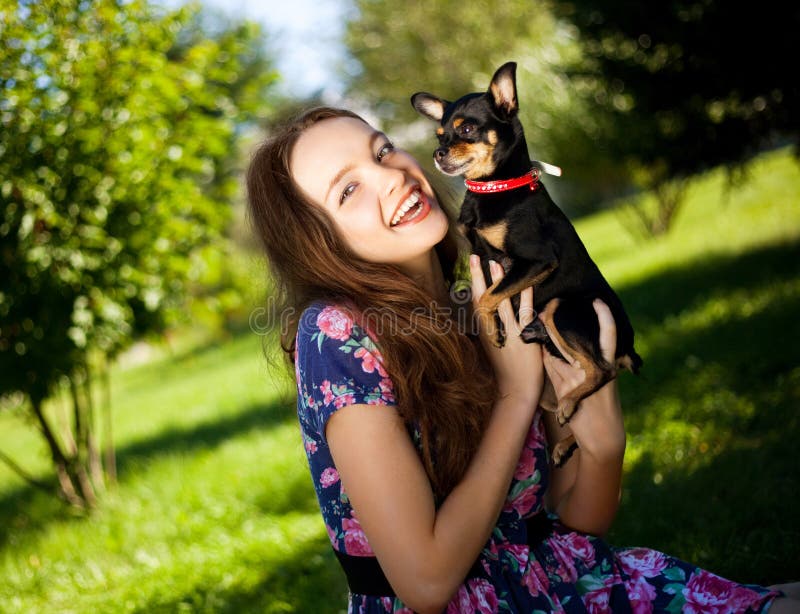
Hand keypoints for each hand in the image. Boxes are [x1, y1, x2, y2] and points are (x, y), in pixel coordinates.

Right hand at [469, 255, 542, 406]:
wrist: (515, 393)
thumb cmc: (505, 373)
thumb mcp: (494, 349)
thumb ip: (492, 331)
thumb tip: (490, 315)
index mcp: (485, 332)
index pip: (477, 302)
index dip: (475, 282)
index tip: (472, 264)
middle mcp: (493, 330)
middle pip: (483, 298)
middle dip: (479, 276)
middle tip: (475, 256)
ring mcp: (508, 333)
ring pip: (501, 302)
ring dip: (498, 282)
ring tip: (496, 262)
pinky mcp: (524, 338)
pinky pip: (525, 314)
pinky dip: (526, 298)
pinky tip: (527, 284)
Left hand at [542, 299, 624, 459]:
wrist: (602, 435)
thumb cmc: (599, 404)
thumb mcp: (599, 381)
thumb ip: (583, 360)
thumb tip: (561, 339)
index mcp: (609, 363)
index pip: (609, 335)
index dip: (605, 317)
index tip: (597, 301)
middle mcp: (597, 368)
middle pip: (573, 338)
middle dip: (558, 321)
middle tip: (550, 305)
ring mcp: (581, 378)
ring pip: (557, 350)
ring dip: (545, 337)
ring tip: (538, 319)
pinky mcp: (566, 389)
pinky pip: (550, 366)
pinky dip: (543, 357)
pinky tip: (536, 347)